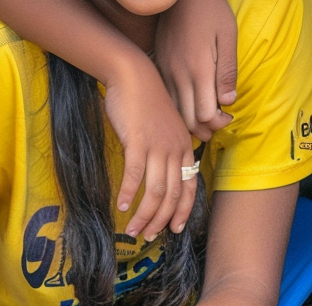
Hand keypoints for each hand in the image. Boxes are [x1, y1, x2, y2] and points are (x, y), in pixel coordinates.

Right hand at [103, 58, 197, 239]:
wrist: (134, 76)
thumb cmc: (146, 102)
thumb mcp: (165, 127)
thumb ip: (166, 150)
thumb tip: (159, 176)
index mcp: (184, 146)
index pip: (190, 187)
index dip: (182, 211)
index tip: (174, 229)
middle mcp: (176, 148)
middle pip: (173, 195)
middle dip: (161, 220)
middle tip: (148, 236)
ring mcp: (158, 145)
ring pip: (156, 190)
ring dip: (145, 215)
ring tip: (133, 230)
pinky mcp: (138, 141)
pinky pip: (135, 175)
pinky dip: (129, 194)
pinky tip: (121, 206)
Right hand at [155, 0, 237, 140]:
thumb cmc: (212, 10)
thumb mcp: (228, 36)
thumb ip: (227, 71)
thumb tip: (228, 102)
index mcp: (198, 68)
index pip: (204, 115)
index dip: (218, 122)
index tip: (228, 113)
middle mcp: (178, 73)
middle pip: (187, 119)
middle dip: (204, 128)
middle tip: (219, 120)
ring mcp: (165, 69)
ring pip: (173, 110)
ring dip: (189, 121)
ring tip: (205, 115)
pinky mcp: (159, 64)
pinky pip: (165, 96)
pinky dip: (177, 107)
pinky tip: (189, 101)